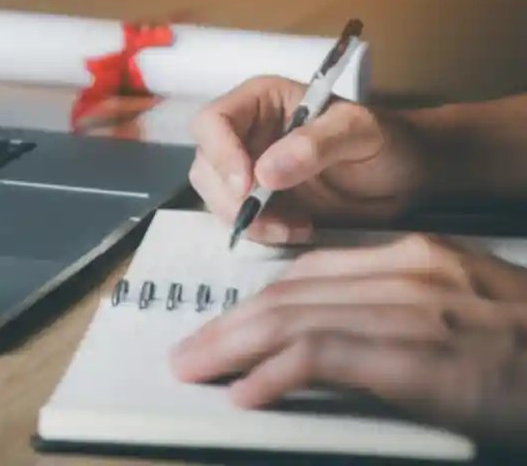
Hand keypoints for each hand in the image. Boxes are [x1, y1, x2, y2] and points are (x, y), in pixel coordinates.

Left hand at [171, 234, 526, 446]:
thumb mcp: (464, 312)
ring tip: (195, 371)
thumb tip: (333, 337)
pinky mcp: (418, 354)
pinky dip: (274, 375)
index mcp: (416, 256)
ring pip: (292, 318)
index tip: (223, 326)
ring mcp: (412, 310)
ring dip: (232, 349)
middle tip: (188, 353)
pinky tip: (245, 396)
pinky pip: (321, 356)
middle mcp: (406, 272)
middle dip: (228, 325)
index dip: (257, 302)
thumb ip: (402, 310)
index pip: (311, 273)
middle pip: (290, 293)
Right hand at [190, 76, 429, 243]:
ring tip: (293, 228)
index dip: (220, 153)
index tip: (247, 188)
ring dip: (247, 219)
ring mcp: (247, 168)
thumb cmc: (388, 142)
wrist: (406, 179)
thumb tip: (264, 173)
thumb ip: (317, 144)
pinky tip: (297, 231)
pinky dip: (261, 232)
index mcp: (261, 101)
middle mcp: (245, 132)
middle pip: (206, 164)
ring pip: (215, 196)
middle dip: (231, 198)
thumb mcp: (362, 133)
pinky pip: (238, 219)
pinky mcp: (257, 202)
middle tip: (272, 221)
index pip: (213, 121)